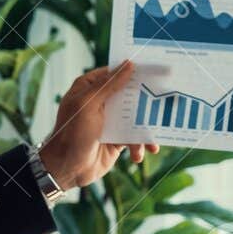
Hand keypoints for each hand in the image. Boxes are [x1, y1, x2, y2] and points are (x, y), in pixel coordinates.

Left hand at [38, 61, 157, 187]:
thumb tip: (129, 65)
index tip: (155, 69)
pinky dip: (140, 145)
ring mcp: (110, 120)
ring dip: (146, 127)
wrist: (67, 168)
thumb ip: (109, 85)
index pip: (115, 73)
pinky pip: (135, 137)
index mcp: (90, 88)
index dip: (134, 70)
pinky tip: (141, 153)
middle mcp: (101, 102)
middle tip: (165, 99)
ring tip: (153, 140)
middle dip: (147, 99)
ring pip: (136, 116)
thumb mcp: (88, 104)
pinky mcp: (117, 138)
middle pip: (130, 94)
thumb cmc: (72, 133)